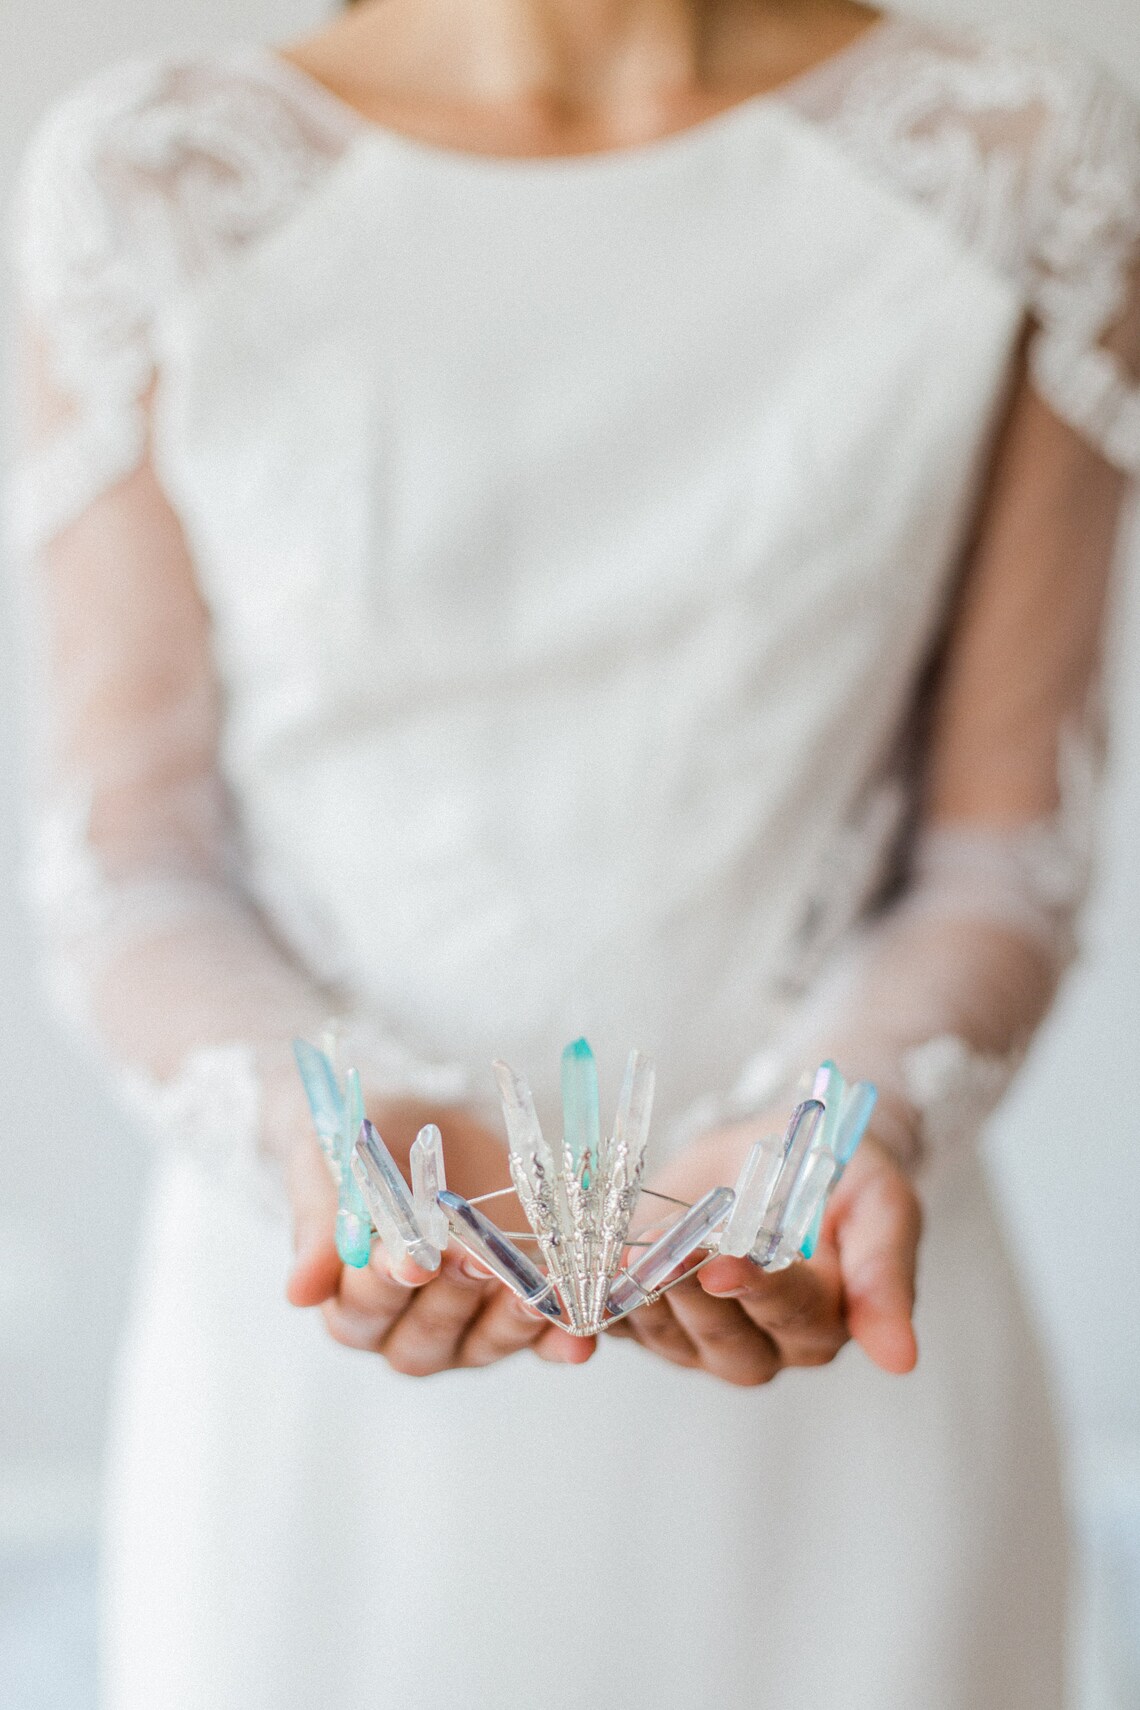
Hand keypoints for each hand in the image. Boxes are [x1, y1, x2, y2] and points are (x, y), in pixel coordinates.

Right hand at [282, 1097, 594, 1374]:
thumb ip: (322, 1223)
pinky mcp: (517, 1311)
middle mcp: (406, 1326)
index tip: (412, 1257)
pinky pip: (539, 1339)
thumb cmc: (359, 1141)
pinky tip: (579, 1337)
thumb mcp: (331, 1164)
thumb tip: (299, 1292)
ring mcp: (466, 1326)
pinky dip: (558, 1340)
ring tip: (533, 1292)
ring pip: (482, 1344)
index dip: (385, 1285)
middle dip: (452, 1298)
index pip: (361, 1308)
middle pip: (424, 1338)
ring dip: (509, 1322)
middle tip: (474, 1260)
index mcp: (350, 1298)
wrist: (413, 1117)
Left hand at [608, 1121, 920, 1386]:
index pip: (791, 1315)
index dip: (757, 1292)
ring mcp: (697, 1335)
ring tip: (613, 1260)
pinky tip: (562, 1295)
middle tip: (660, 1255)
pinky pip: (613, 1321)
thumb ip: (888, 1275)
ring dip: (633, 1301)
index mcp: (824, 1323)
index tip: (725, 1264)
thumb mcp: (882, 1206)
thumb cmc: (843, 1171)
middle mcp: (760, 1343)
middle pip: (722, 1339)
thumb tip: (902, 1360)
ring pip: (663, 1334)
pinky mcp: (647, 1312)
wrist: (780, 1144)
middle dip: (687, 1296)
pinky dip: (583, 1311)